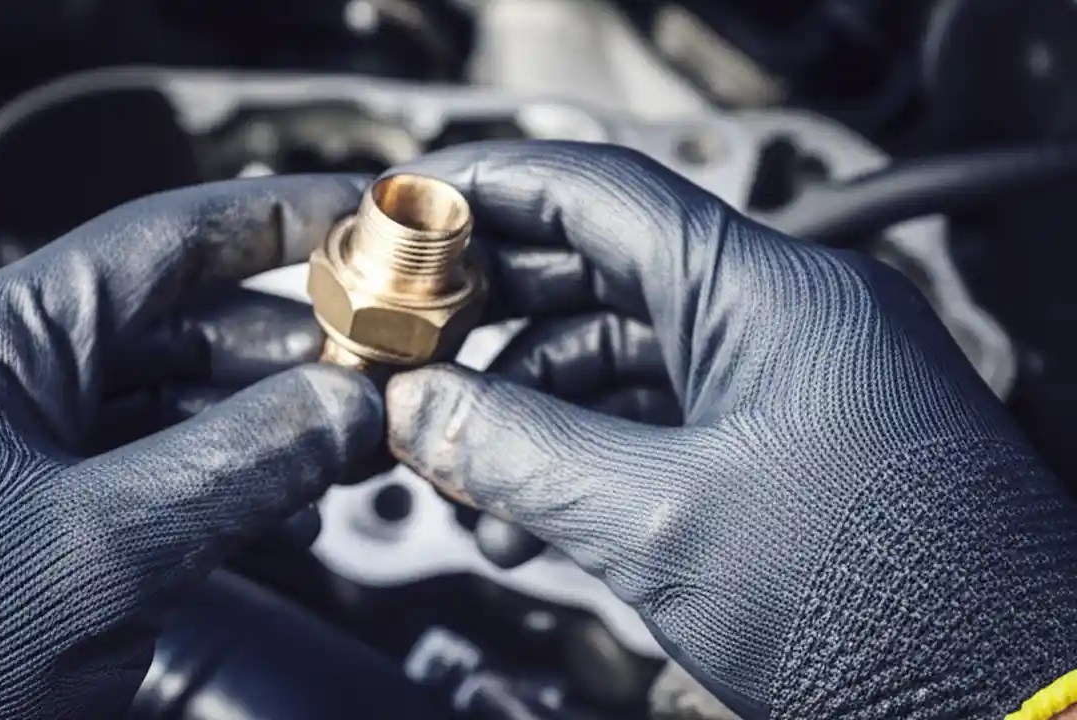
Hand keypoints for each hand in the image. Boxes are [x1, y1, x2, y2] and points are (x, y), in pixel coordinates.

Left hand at [0, 177, 382, 717]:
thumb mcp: (104, 544)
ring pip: (181, 407)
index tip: (364, 217)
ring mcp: (26, 454)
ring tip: (353, 448)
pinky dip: (233, 488)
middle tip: (383, 368)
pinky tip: (293, 514)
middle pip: (184, 326)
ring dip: (272, 427)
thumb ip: (243, 461)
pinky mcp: (47, 522)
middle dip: (293, 347)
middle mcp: (7, 381)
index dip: (277, 221)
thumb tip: (349, 406)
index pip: (162, 240)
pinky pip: (161, 477)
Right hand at [385, 141, 1076, 718]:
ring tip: (467, 476)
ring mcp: (791, 381)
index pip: (597, 192)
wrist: (1011, 704)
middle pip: (600, 275)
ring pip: (623, 358)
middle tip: (414, 359)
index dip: (486, 191)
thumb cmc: (889, 608)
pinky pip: (661, 418)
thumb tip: (421, 411)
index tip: (410, 211)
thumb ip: (520, 452)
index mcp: (769, 292)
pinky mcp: (791, 443)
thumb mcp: (661, 523)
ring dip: (533, 410)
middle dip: (495, 323)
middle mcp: (784, 317)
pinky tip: (533, 515)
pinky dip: (587, 455)